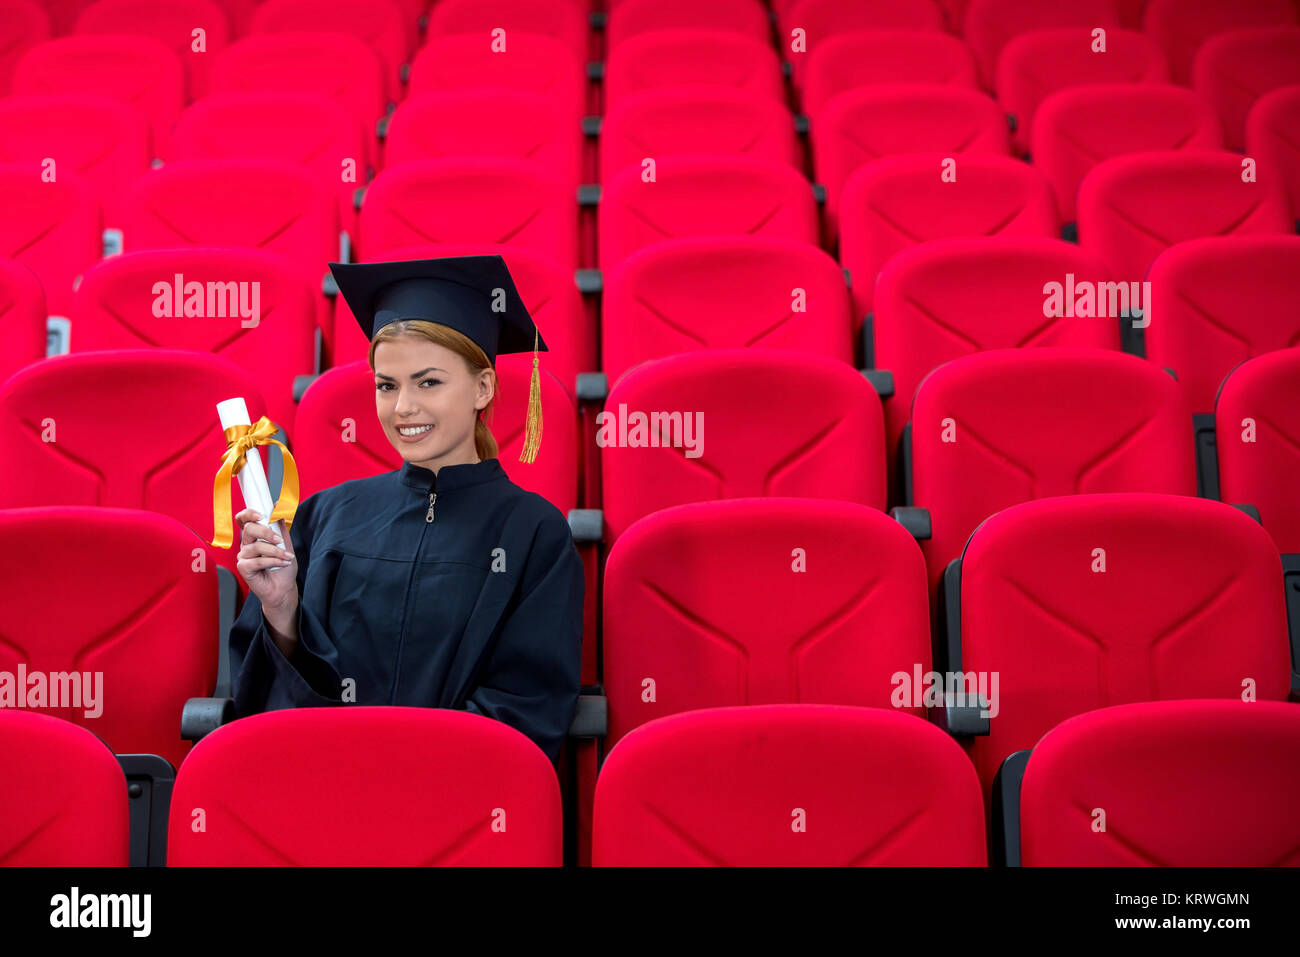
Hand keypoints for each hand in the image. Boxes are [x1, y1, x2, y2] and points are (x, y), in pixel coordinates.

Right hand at [235, 508, 298, 623]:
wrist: (284, 587)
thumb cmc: (283, 567)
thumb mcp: (286, 544)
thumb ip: (281, 528)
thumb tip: (279, 507)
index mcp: (254, 536)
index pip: (244, 520)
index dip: (249, 514)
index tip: (262, 514)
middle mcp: (246, 545)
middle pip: (248, 529)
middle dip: (266, 532)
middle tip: (280, 540)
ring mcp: (243, 556)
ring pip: (256, 546)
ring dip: (275, 551)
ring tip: (287, 557)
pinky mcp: (243, 567)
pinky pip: (257, 560)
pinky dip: (273, 561)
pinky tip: (282, 564)